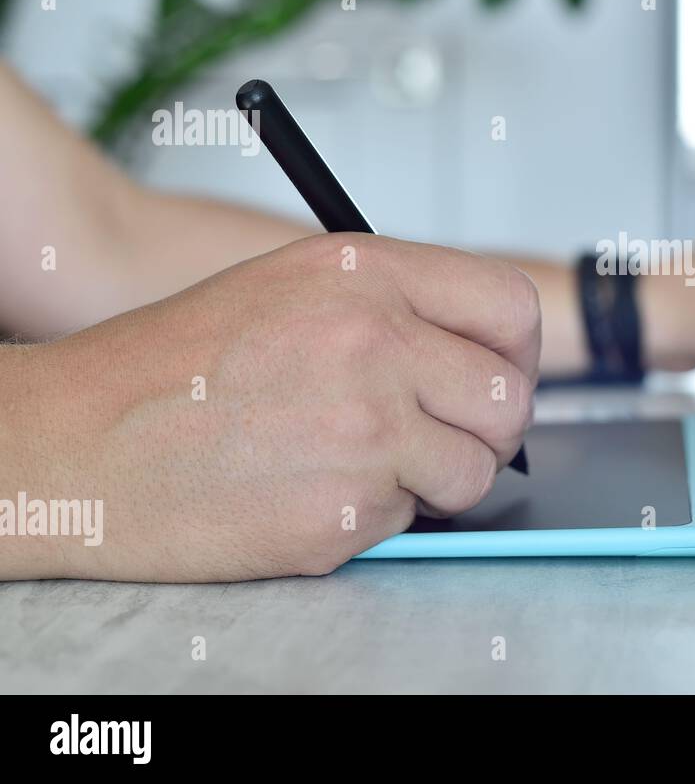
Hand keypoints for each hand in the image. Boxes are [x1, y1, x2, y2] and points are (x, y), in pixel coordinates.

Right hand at [3, 234, 538, 581]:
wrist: (79, 442)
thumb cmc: (175, 366)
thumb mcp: (292, 285)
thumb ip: (394, 305)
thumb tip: (484, 353)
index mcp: (366, 273)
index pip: (511, 310)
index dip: (517, 354)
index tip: (499, 376)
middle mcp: (376, 341)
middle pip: (511, 400)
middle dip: (487, 428)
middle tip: (442, 434)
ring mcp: (366, 429)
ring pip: (474, 471)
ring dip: (435, 479)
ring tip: (362, 462)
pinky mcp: (345, 509)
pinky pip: (411, 518)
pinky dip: (376, 514)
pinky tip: (312, 488)